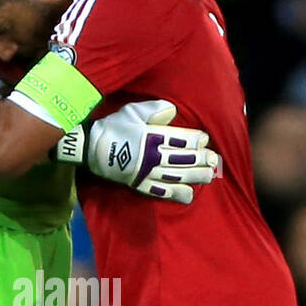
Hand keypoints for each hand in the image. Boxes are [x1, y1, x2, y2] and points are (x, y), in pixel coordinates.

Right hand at [75, 99, 218, 203]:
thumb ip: (155, 110)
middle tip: (214, 160)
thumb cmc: (114, 127)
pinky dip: (176, 194)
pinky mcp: (140, 185)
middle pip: (183, 159)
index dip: (196, 140)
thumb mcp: (133, 111)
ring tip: (209, 176)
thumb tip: (173, 111)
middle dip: (201, 159)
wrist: (91, 148)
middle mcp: (153, 156)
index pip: (181, 140)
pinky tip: (189, 196)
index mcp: (152, 137)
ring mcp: (147, 173)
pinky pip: (160, 191)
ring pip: (177, 176)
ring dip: (195, 176)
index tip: (205, 139)